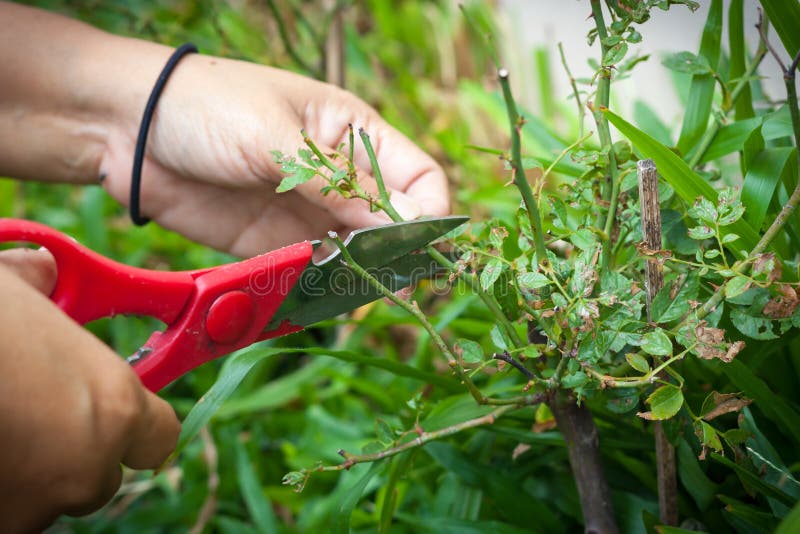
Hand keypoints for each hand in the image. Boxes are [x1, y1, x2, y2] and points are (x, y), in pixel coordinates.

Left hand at [0, 3, 449, 256]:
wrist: (126, 129)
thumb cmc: (208, 106)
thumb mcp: (277, 138)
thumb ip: (340, 184)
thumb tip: (411, 222)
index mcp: (353, 133)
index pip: (419, 178)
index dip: (429, 213)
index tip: (422, 246)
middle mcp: (340, 178)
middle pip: (393, 225)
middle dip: (397, 255)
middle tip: (390, 281)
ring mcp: (309, 214)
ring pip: (358, 257)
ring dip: (362, 278)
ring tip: (354, 292)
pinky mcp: (277, 246)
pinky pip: (315, 275)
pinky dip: (324, 292)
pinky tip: (324, 300)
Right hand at [0, 258, 179, 531]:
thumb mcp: (15, 290)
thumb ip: (50, 290)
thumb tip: (47, 271)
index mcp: (116, 406)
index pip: (159, 437)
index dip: (140, 425)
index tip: (115, 415)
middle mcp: (88, 466)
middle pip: (102, 475)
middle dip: (76, 453)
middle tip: (37, 419)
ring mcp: (37, 505)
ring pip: (49, 498)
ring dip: (30, 475)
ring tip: (0, 427)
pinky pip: (9, 512)